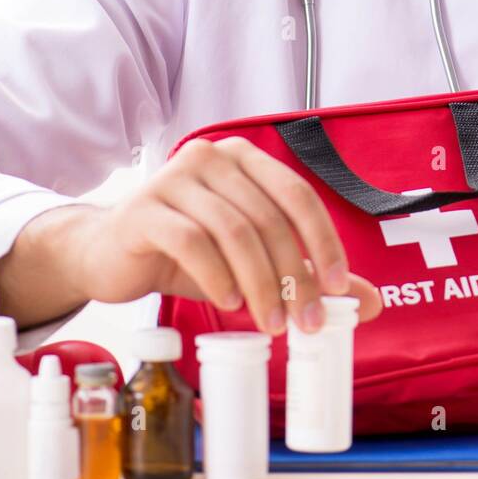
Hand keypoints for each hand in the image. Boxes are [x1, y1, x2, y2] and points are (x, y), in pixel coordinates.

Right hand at [74, 135, 382, 335]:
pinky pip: (193, 241)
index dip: (323, 242)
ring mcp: (174, 178)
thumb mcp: (251, 262)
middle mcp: (211, 157)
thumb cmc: (185, 253)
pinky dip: (217, 276)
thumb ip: (305, 273)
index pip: (297, 195)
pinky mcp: (145, 209)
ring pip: (235, 232)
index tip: (338, 289)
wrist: (108, 255)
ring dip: (260, 284)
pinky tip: (228, 302)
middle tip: (304, 321)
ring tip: (270, 321)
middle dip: (293, 276)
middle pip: (268, 219)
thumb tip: (369, 303)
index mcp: (243, 159)